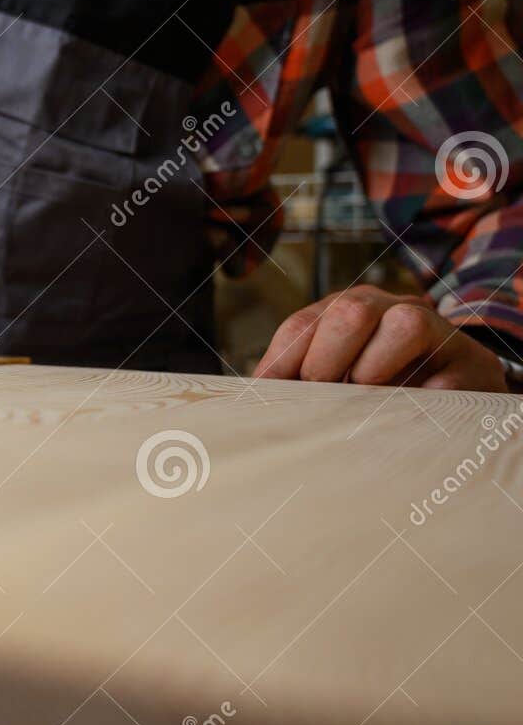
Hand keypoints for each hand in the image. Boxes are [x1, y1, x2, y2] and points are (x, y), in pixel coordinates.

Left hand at [253, 286, 506, 390]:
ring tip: (368, 397)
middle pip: (349, 310)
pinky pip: (447, 376)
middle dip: (325, 361)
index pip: (301, 325)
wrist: (457, 385)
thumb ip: (298, 380)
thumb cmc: (379, 384)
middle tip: (323, 396)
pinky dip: (424, 400)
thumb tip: (253, 400)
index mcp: (344, 310)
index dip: (282, 361)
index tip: (270, 397)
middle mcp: (387, 308)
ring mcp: (435, 330)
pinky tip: (409, 417)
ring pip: (404, 323)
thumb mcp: (334, 375)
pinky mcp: (471, 364)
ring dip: (376, 368)